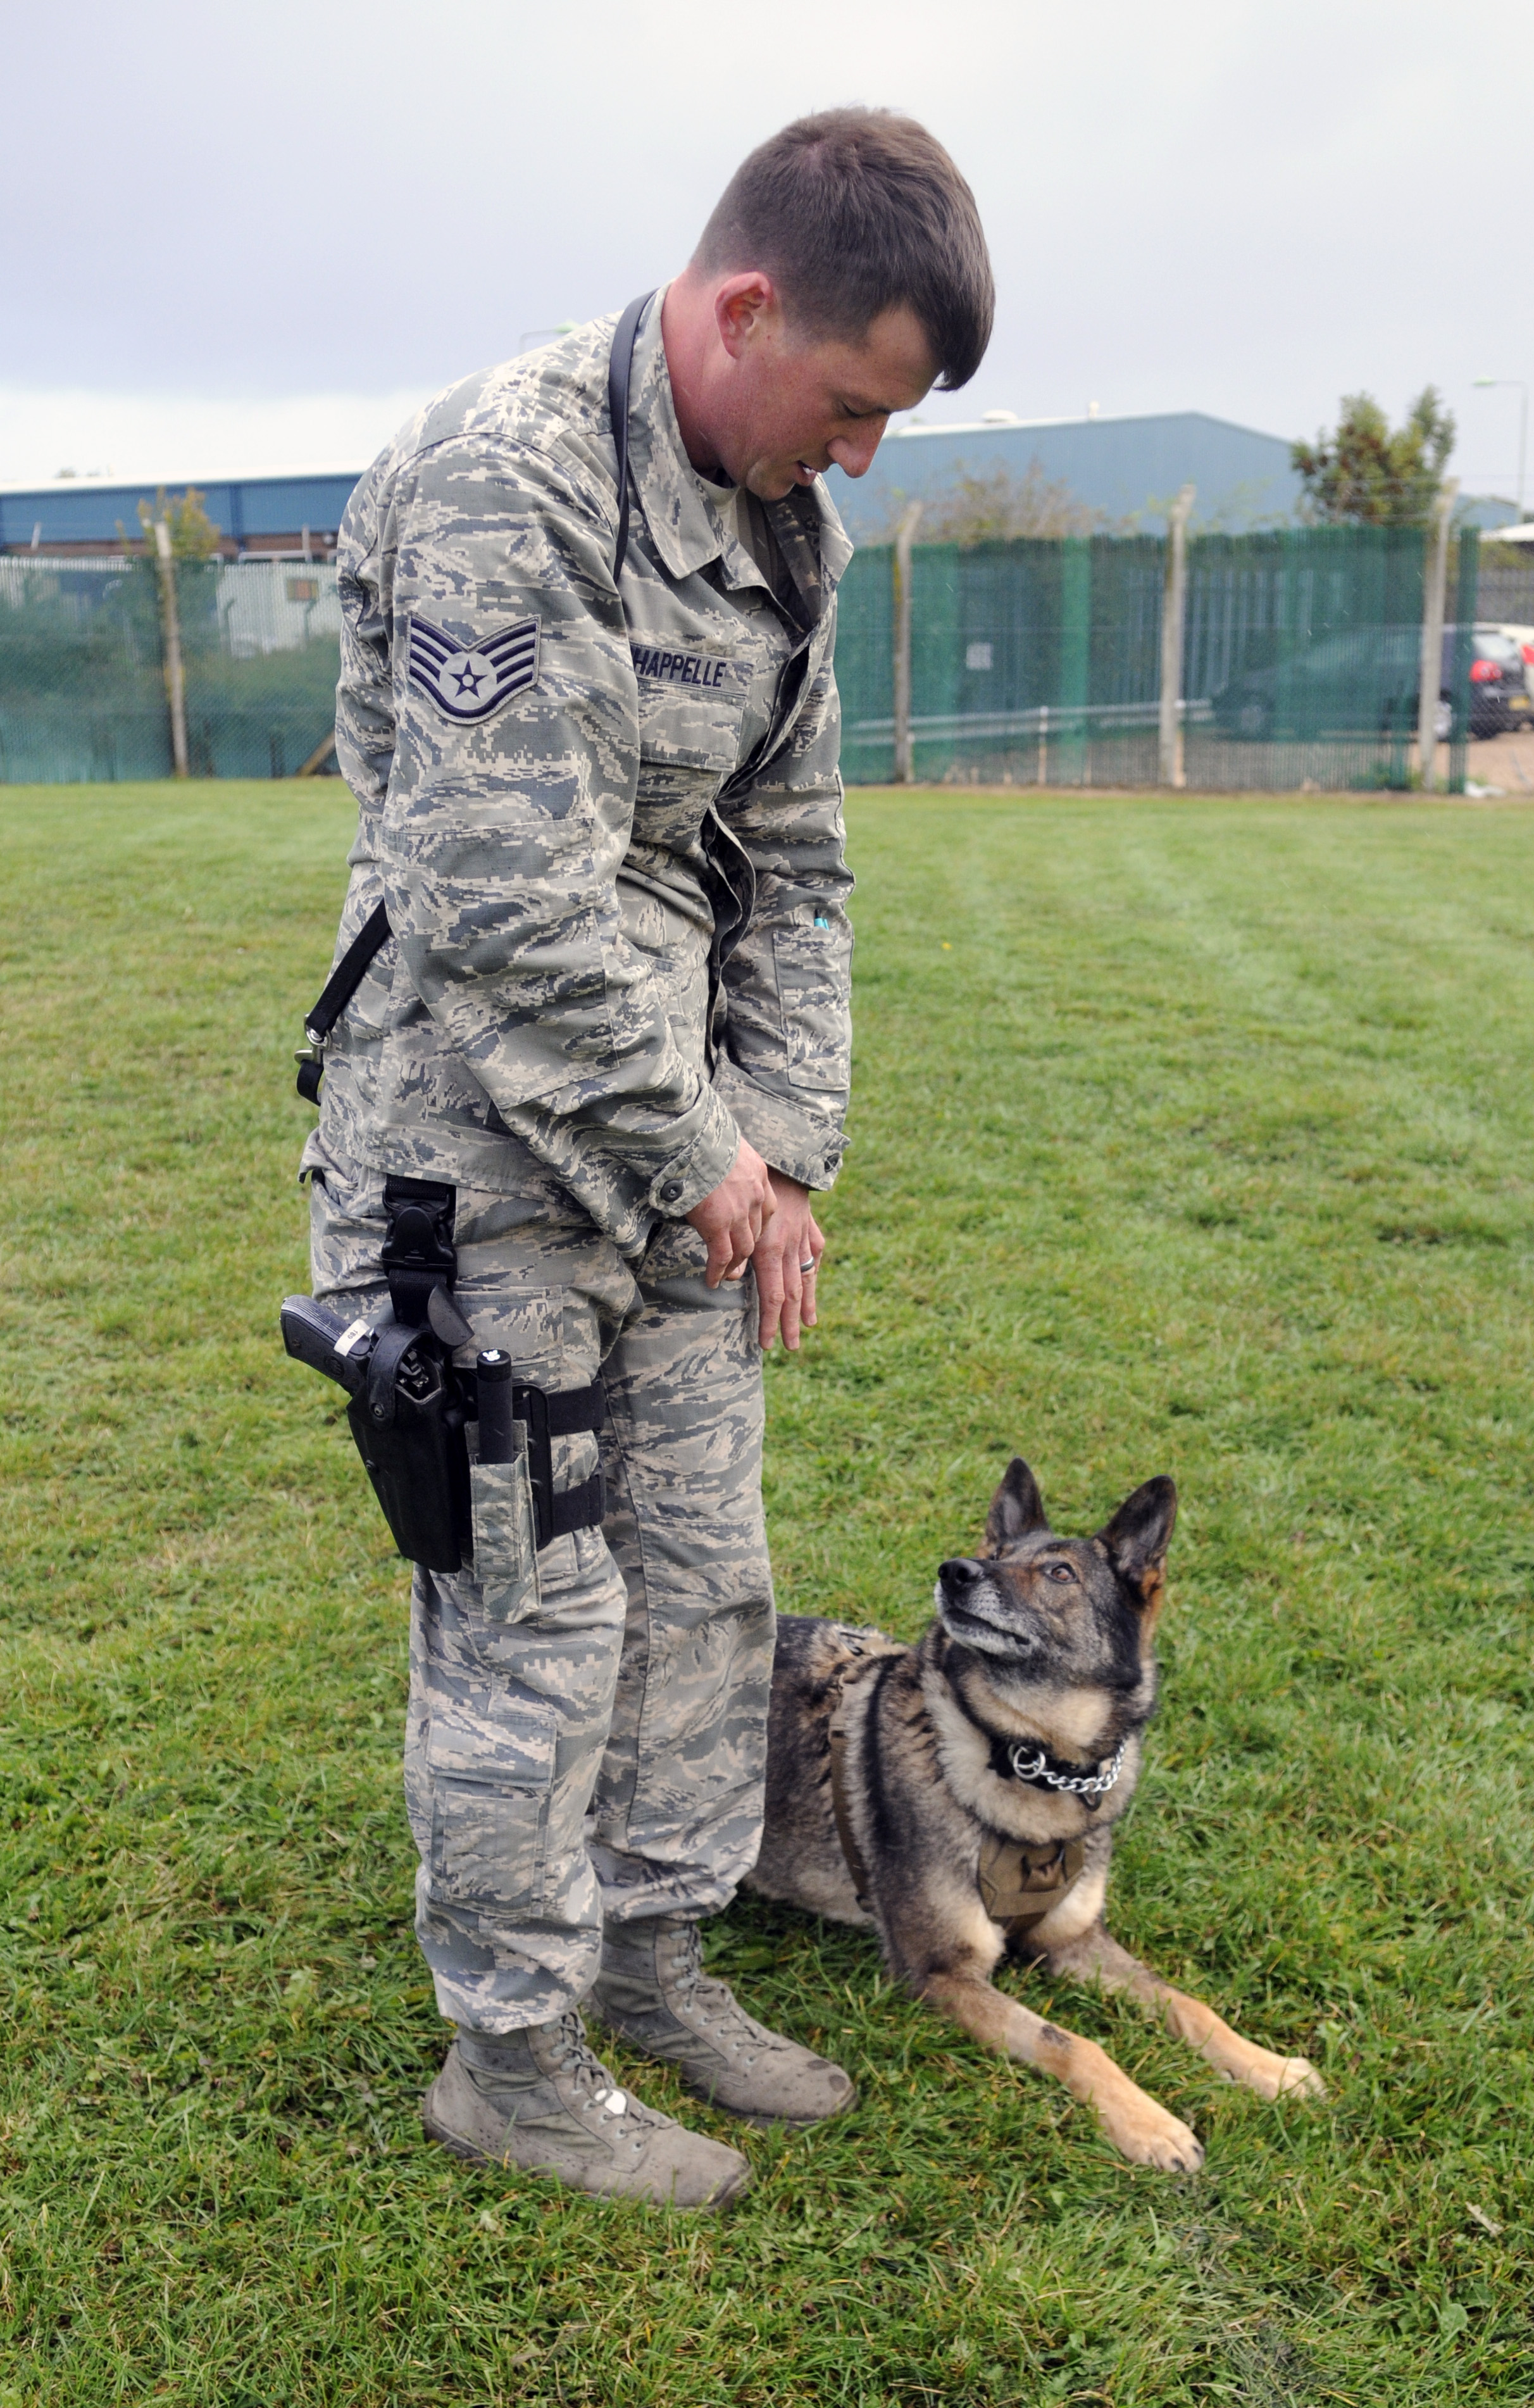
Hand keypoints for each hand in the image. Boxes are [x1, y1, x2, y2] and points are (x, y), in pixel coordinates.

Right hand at [686, 1137, 775, 1287]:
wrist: (689, 1137)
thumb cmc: (697, 1135)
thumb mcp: (723, 1145)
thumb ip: (725, 1163)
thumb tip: (711, 1171)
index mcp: (758, 1174)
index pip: (767, 1209)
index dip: (758, 1227)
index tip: (749, 1236)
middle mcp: (754, 1195)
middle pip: (757, 1232)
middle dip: (748, 1250)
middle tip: (738, 1264)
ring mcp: (738, 1212)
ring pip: (744, 1248)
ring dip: (734, 1264)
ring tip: (725, 1275)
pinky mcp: (718, 1224)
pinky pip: (721, 1255)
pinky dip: (717, 1270)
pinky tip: (711, 1280)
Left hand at [749, 1170, 824, 1351]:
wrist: (783, 1156)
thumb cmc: (751, 1185)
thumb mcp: (736, 1216)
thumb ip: (735, 1248)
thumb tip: (728, 1278)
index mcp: (770, 1248)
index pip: (772, 1295)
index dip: (769, 1322)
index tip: (766, 1343)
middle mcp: (789, 1248)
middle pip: (791, 1294)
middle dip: (788, 1323)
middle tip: (789, 1348)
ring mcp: (804, 1238)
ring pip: (806, 1279)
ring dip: (805, 1306)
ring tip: (808, 1326)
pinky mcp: (810, 1228)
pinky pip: (813, 1256)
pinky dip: (812, 1275)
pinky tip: (812, 1287)